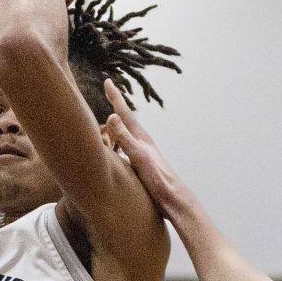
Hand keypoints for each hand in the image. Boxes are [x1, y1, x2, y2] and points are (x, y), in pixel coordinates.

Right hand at [102, 80, 195, 219]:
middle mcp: (143, 143)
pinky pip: (125, 149)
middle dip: (116, 106)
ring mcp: (144, 154)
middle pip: (126, 120)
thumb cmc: (158, 181)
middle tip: (109, 93)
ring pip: (125, 135)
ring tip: (107, 120)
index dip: (115, 97)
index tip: (107, 80)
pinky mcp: (143, 166)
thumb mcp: (139, 157)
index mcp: (141, 138)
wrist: (173, 200)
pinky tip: (116, 151)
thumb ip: (125, 138)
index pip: (124, 113)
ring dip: (116, 126)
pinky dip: (117, 144)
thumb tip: (112, 116)